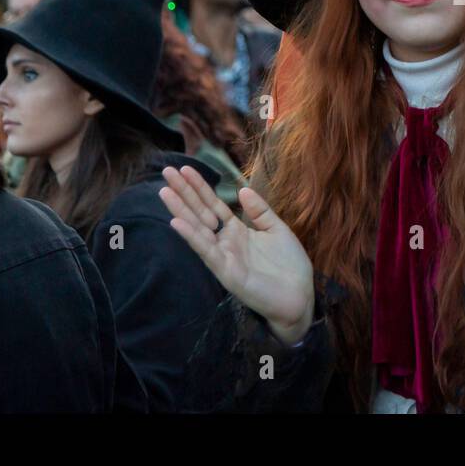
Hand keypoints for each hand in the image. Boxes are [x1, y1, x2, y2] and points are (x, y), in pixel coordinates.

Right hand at [159, 165, 314, 345]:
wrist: (299, 297)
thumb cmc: (289, 266)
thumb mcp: (276, 229)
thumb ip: (259, 211)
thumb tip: (241, 189)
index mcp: (237, 231)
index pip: (213, 204)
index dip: (199, 187)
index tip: (185, 168)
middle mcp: (225, 242)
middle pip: (200, 212)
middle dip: (184, 192)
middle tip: (166, 171)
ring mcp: (223, 256)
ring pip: (197, 229)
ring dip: (180, 210)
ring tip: (165, 191)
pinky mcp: (226, 271)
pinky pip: (206, 251)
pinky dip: (191, 236)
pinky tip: (177, 222)